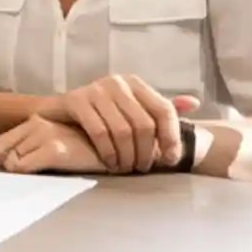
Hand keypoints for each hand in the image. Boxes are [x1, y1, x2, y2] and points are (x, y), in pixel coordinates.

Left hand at [0, 115, 106, 173]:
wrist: (118, 146)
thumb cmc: (86, 151)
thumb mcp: (52, 146)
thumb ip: (29, 152)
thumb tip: (6, 163)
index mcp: (32, 124)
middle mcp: (34, 125)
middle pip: (0, 155)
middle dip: (6, 166)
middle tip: (37, 165)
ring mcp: (43, 134)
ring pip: (11, 164)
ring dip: (26, 170)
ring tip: (54, 164)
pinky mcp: (53, 148)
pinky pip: (22, 168)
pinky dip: (30, 171)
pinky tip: (53, 166)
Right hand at [39, 75, 199, 173]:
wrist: (57, 113)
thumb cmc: (100, 115)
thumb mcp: (132, 109)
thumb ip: (160, 108)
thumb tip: (194, 103)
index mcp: (135, 84)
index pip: (164, 109)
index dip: (170, 137)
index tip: (169, 159)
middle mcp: (117, 82)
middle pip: (143, 124)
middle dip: (145, 152)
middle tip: (142, 168)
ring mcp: (95, 89)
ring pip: (122, 130)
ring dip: (126, 156)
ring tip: (126, 168)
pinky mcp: (76, 100)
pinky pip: (99, 132)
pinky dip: (108, 153)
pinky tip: (110, 163)